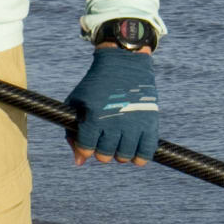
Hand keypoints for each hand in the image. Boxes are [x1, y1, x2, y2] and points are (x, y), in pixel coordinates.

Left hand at [65, 45, 159, 166]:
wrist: (124, 62)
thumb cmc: (96, 84)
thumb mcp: (77, 103)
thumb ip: (73, 133)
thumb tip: (79, 162)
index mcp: (94, 119)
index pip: (87, 149)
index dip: (85, 148)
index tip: (89, 141)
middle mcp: (114, 124)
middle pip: (105, 156)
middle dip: (102, 150)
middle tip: (105, 140)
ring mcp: (133, 125)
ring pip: (124, 156)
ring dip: (119, 154)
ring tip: (119, 143)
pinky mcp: (150, 123)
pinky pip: (146, 152)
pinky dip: (140, 158)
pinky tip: (135, 153)